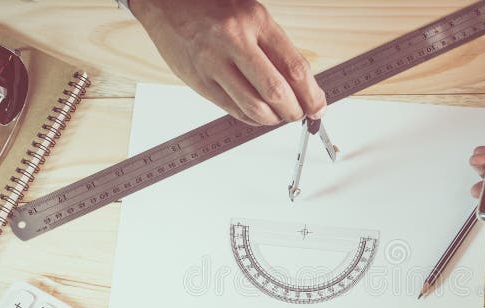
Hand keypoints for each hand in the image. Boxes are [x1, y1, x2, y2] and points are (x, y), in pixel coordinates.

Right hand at [131, 0, 326, 125]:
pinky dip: (252, 119)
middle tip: (300, 114)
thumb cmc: (213, 7)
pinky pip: (233, 110)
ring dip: (273, 119)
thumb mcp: (252, 15)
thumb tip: (302, 86)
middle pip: (276, 92)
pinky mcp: (199, 82)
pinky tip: (258, 115)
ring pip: (254, 108)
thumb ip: (275, 48)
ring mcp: (214, 64)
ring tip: (279, 116)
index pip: (294, 68)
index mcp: (255, 20)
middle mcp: (234, 41)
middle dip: (294, 111)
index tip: (318, 106)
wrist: (166, 2)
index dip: (312, 94)